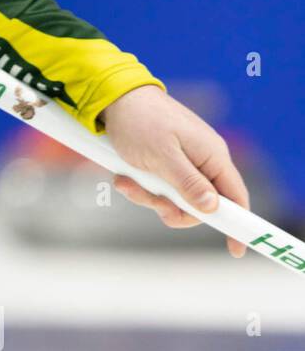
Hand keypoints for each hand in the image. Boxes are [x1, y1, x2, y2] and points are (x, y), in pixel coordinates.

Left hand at [101, 85, 249, 256]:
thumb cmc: (140, 122)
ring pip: (173, 199)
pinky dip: (139, 187)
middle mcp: (202, 161)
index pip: (236, 197)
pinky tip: (123, 176)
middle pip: (199, 205)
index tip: (234, 250)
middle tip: (149, 200)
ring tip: (127, 181)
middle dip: (171, 208)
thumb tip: (212, 208)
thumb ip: (188, 183)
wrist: (113, 100)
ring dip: (148, 196)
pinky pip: (156, 188)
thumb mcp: (163, 157)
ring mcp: (182, 162)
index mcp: (212, 157)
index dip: (237, 223)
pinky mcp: (162, 163)